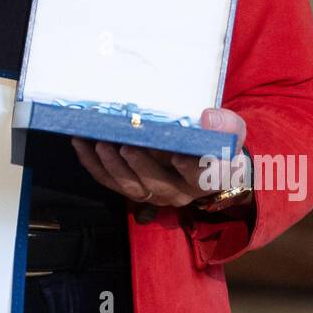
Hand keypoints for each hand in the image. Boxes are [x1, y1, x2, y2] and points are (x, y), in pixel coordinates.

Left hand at [71, 107, 248, 209]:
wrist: (206, 162)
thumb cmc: (217, 146)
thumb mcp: (230, 135)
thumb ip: (227, 127)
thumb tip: (209, 119)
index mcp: (205, 180)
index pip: (201, 179)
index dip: (189, 169)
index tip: (177, 155)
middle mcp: (179, 193)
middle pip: (158, 185)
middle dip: (139, 166)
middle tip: (126, 145)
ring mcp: (153, 193)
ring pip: (131, 187)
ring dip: (112, 166)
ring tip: (99, 144)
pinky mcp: (134, 188)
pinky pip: (111, 182)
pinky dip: (94, 165)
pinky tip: (81, 144)